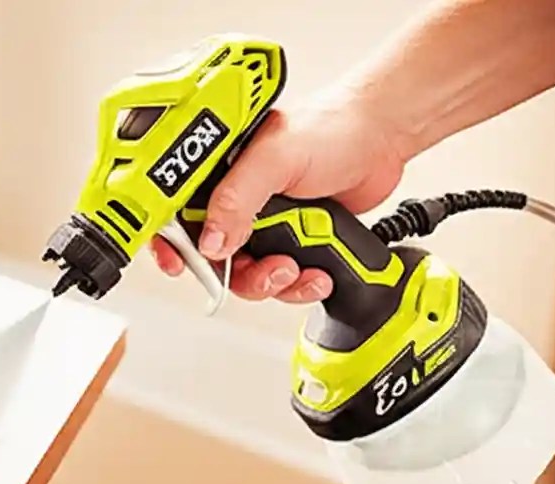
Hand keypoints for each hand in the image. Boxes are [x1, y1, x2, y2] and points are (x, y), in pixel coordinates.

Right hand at [149, 88, 408, 302]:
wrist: (381, 139)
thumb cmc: (328, 128)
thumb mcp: (274, 159)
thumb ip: (236, 200)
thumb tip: (210, 242)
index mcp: (216, 174)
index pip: (177, 216)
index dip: (172, 244)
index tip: (179, 265)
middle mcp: (235, 203)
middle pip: (212, 258)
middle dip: (237, 274)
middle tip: (265, 267)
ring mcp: (264, 226)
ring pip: (247, 276)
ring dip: (272, 282)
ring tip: (296, 268)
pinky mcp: (292, 243)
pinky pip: (282, 280)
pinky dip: (299, 285)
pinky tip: (317, 273)